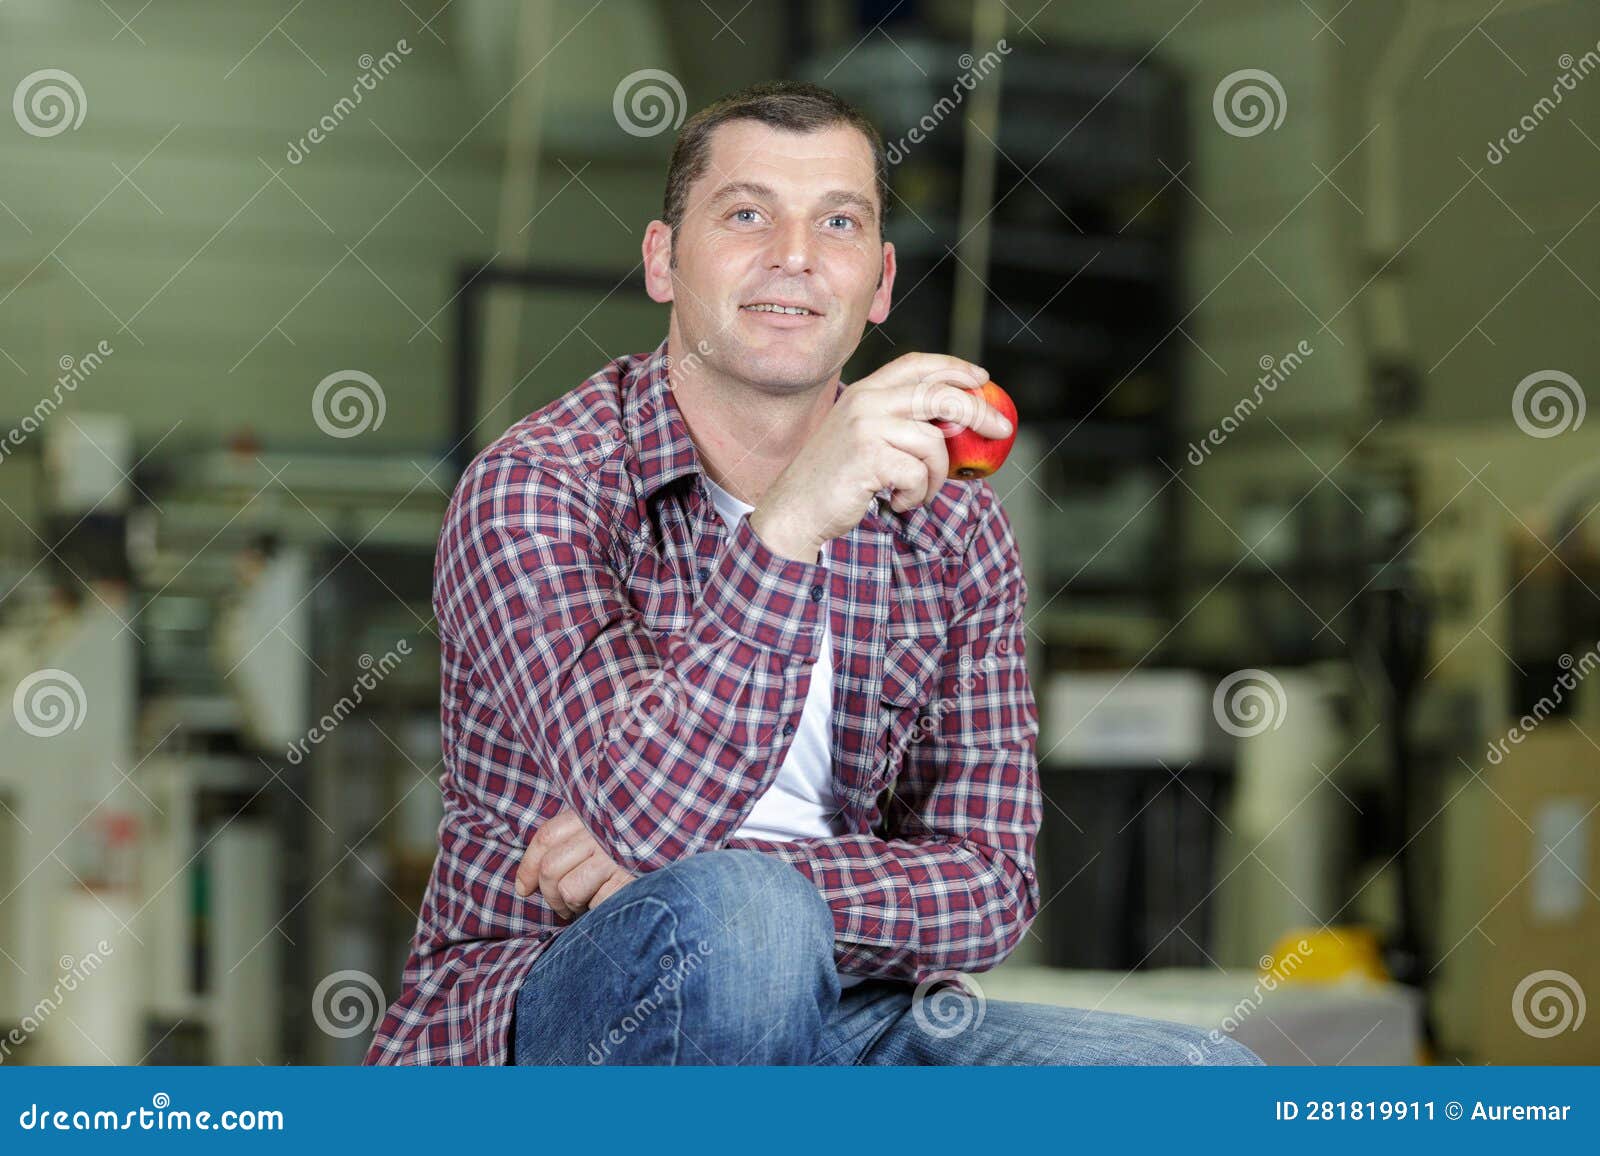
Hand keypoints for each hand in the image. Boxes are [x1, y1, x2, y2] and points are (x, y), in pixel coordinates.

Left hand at [515, 808, 634, 918]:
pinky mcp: (629, 877)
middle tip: (563, 906)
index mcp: (591, 813)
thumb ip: (574, 842)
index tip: (525, 889)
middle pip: (551, 868)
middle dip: (550, 895)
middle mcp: (600, 830)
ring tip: (589, 903)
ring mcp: (614, 854)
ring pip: (567, 889)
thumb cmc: (643, 840)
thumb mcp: (608, 828)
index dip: (528, 867)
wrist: (688, 838)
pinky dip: (599, 909)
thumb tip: (524, 884)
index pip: (546, 837)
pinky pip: (595, 902)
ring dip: (573, 905)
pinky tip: (611, 901)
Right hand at [748, 353, 1011, 560]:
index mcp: (865, 391)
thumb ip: (898, 422)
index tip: (982, 377)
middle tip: (1001, 430)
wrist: (795, 510)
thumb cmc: (834, 480)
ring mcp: (866, 427)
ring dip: (936, 476)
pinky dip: (916, 494)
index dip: (954, 367)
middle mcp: (866, 401)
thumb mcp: (864, 438)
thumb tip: (956, 424)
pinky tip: (897, 502)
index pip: (917, 364)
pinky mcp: (869, 456)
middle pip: (939, 395)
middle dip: (978, 411)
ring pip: (933, 443)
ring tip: (917, 492)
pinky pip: (918, 473)